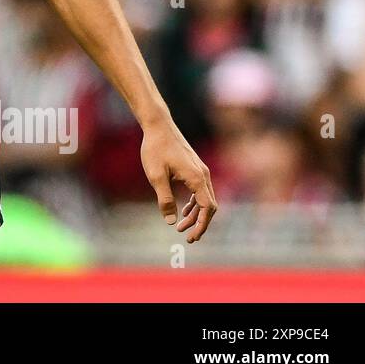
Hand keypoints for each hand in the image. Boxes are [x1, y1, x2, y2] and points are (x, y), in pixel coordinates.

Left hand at [140, 121, 217, 242]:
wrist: (158, 126)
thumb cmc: (155, 149)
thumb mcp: (156, 176)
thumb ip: (165, 199)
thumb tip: (170, 221)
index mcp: (197, 178)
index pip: (207, 208)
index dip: (201, 225)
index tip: (192, 237)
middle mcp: (203, 175)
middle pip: (209, 206)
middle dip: (199, 223)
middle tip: (186, 236)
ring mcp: (200, 171)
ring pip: (205, 198)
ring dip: (196, 214)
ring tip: (182, 226)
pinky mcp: (195, 168)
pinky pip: (200, 190)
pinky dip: (195, 203)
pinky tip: (184, 210)